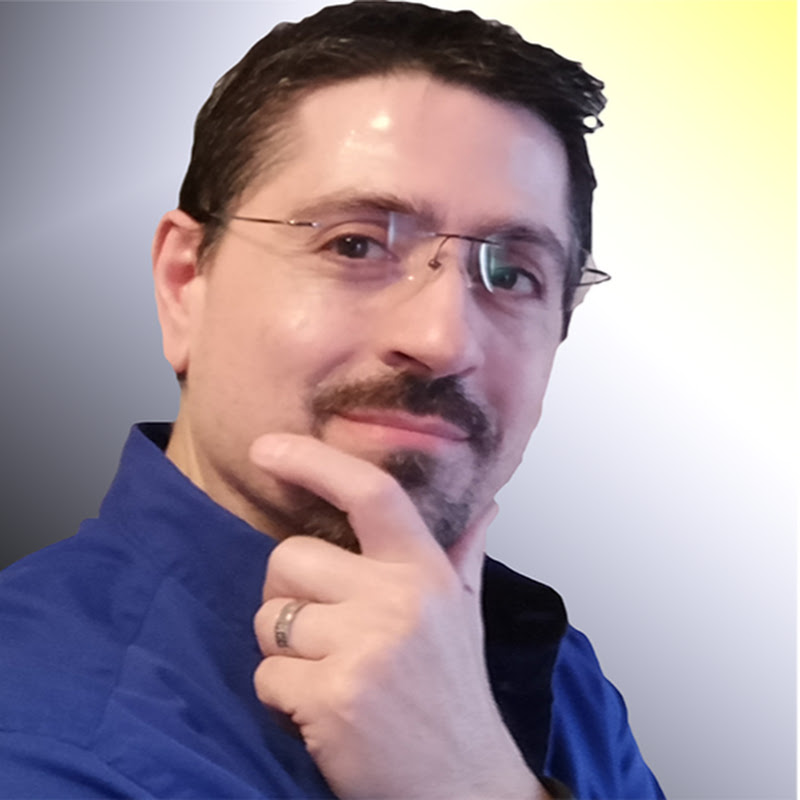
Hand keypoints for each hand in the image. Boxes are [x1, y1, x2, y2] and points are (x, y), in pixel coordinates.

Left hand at [251, 434, 547, 799]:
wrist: (464, 786)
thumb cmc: (454, 694)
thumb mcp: (465, 615)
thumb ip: (464, 553)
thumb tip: (487, 505)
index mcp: (425, 571)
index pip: (370, 492)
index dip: (314, 462)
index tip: (268, 448)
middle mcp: (399, 599)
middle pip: (289, 559)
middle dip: (288, 597)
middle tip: (322, 633)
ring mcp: (367, 647)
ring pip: (270, 619)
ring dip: (284, 652)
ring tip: (326, 674)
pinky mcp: (336, 696)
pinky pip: (267, 675)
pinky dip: (281, 697)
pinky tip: (321, 711)